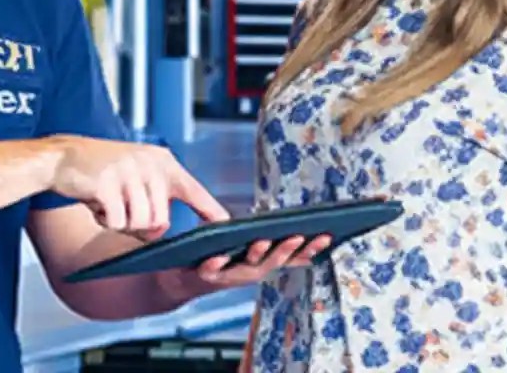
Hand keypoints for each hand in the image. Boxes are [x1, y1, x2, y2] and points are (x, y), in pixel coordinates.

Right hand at [47, 135, 229, 238]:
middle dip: (140, 226)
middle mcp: (150, 164)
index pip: (193, 189)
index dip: (210, 210)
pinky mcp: (108, 183)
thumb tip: (158, 233)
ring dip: (122, 223)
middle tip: (121, 210)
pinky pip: (117, 221)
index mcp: (162, 162)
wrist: (61, 158)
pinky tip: (96, 203)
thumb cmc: (101, 174)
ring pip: (140, 223)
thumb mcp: (134, 182)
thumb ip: (152, 204)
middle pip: (160, 220)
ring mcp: (129, 171)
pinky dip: (105, 220)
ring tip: (108, 203)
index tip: (226, 225)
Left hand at [158, 234, 332, 300]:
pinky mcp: (204, 277)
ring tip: (262, 241)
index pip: (291, 256)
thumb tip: (300, 228)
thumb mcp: (248, 250)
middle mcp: (250, 273)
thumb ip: (270, 244)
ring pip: (246, 268)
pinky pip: (211, 271)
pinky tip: (219, 257)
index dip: (309, 248)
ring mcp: (228, 276)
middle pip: (273, 262)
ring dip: (256, 255)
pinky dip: (215, 265)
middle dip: (286, 250)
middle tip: (297, 236)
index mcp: (262, 263)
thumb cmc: (219, 258)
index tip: (327, 236)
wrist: (180, 279)